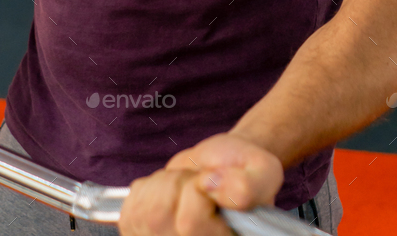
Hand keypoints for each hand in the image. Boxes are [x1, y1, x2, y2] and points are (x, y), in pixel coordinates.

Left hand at [117, 132, 283, 235]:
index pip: (189, 224)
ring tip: (188, 188)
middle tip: (201, 183)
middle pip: (159, 216)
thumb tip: (214, 186)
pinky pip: (132, 202)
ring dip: (167, 184)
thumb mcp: (263, 171)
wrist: (225, 166)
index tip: (213, 180)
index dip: (198, 191)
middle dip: (180, 183)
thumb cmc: (244, 171)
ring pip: (145, 208)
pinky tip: (171, 192)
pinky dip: (150, 186)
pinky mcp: (140, 233)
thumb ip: (248, 185)